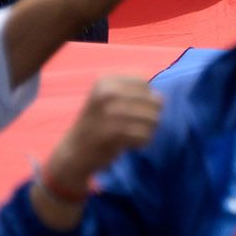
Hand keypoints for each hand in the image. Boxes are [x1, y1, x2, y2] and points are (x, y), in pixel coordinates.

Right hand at [49, 75, 163, 185]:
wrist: (73, 152)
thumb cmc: (97, 124)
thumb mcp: (108, 99)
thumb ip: (134, 93)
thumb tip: (161, 99)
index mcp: (106, 82)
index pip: (144, 85)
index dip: (145, 100)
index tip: (130, 111)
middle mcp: (108, 94)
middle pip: (154, 102)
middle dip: (150, 117)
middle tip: (134, 127)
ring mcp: (111, 113)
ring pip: (153, 119)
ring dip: (147, 131)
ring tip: (132, 135)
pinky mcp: (114, 134)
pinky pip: (146, 136)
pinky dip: (142, 142)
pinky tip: (130, 145)